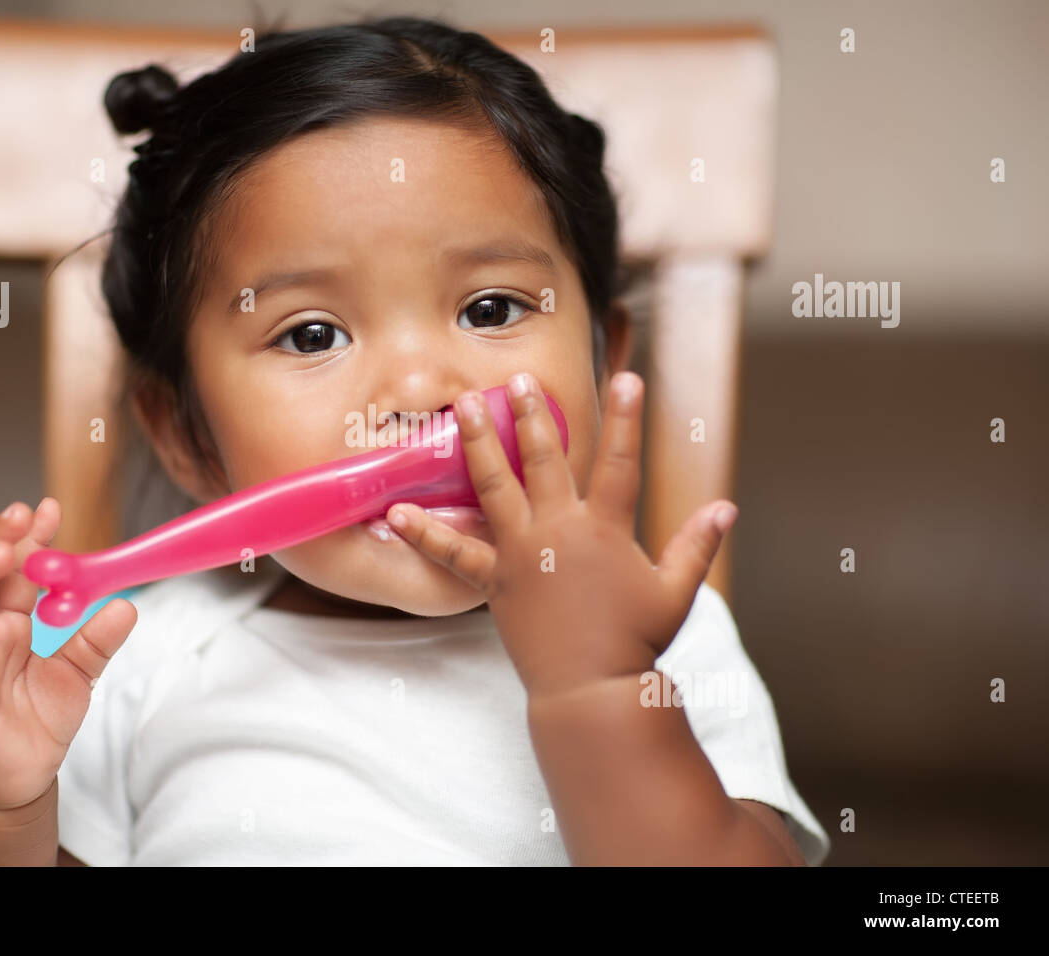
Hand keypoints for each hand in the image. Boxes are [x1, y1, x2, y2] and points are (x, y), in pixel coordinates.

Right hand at [0, 498, 137, 811]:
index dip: (27, 537)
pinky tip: (2, 625)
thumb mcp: (78, 674)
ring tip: (6, 553)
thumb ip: (96, 640)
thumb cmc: (36, 722)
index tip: (47, 508)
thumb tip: (127, 605)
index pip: (12, 569)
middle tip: (21, 515)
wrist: (16, 780)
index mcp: (6, 621)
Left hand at [384, 371, 736, 700]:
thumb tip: (727, 508)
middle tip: (515, 378)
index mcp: (604, 528)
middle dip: (532, 413)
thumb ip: (697, 544)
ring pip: (495, 485)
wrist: (592, 689)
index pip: (620, 461)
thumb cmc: (636, 642)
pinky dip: (424, 532)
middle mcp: (559, 530)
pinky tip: (398, 510)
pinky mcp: (495, 580)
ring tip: (464, 405)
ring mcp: (522, 552)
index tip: (625, 376)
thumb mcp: (676, 591)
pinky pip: (454, 552)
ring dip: (479, 442)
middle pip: (544, 459)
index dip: (626, 418)